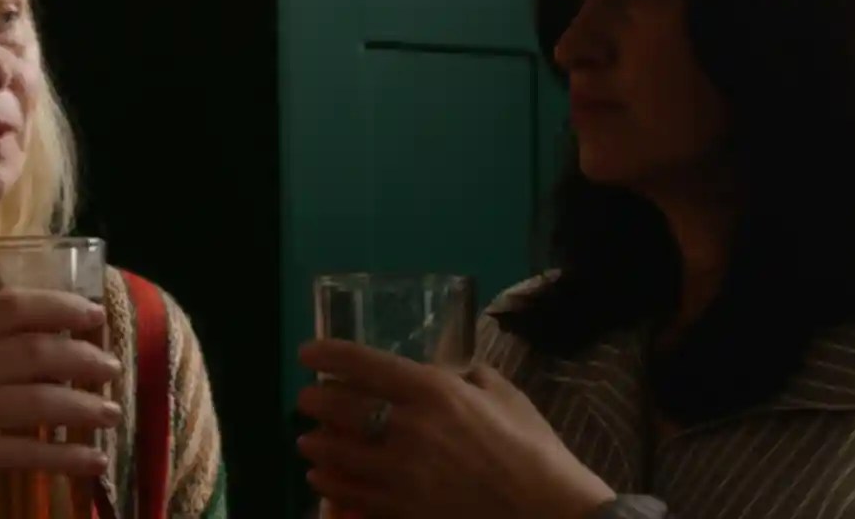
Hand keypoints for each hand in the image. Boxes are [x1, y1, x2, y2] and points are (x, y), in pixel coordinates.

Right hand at [0, 289, 122, 518]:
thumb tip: (55, 330)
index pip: (11, 306)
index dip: (60, 306)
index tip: (95, 315)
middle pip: (35, 351)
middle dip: (84, 359)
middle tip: (113, 368)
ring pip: (38, 400)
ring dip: (85, 407)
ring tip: (111, 413)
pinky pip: (26, 451)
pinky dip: (66, 457)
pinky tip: (92, 461)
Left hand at [297, 340, 614, 518]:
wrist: (548, 515)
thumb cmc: (532, 450)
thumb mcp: (504, 395)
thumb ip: (469, 376)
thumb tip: (449, 366)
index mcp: (435, 392)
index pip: (365, 365)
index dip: (329, 355)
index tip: (308, 352)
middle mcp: (409, 429)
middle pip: (341, 409)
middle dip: (314, 402)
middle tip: (306, 400)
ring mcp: (401, 474)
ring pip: (337, 454)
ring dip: (316, 445)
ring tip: (308, 441)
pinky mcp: (401, 511)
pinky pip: (350, 494)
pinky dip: (330, 484)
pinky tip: (323, 478)